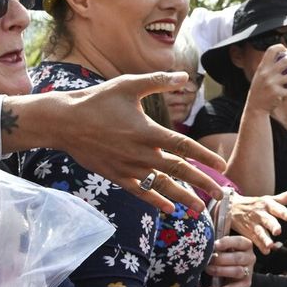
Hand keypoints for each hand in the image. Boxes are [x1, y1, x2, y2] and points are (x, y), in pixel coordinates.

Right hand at [0, 71, 228, 213]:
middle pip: (178, 171)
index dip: (204, 156)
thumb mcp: (129, 85)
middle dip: (202, 183)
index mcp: (148, 132)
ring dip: (183, 197)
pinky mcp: (116, 176)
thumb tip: (185, 77)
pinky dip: (156, 200)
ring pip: (162, 185)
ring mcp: (129, 168)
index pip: (183, 147)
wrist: (65, 122)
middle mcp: (141, 153)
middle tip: (221, 194)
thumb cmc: (98, 100)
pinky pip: (141, 191)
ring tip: (200, 208)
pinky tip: (169, 209)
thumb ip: (158, 82)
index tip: (221, 165)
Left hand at [205, 235, 254, 286]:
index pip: (239, 242)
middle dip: (220, 259)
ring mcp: (249, 271)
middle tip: (208, 260)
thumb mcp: (223, 248)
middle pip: (237, 258)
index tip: (215, 245)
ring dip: (220, 271)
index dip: (227, 243)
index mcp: (246, 245)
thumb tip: (208, 246)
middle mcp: (250, 257)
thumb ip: (218, 246)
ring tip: (208, 270)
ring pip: (237, 271)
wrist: (231, 271)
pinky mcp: (246, 284)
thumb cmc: (225, 255)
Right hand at [230, 181, 286, 252]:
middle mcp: (260, 214)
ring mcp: (254, 224)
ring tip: (270, 245)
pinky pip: (255, 241)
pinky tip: (266, 251)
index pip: (276, 207)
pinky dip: (260, 246)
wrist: (232, 208)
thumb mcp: (271, 199)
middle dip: (273, 225)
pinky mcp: (248, 233)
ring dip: (265, 239)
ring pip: (260, 232)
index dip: (283, 212)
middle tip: (278, 231)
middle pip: (268, 220)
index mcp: (267, 204)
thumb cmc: (257, 204)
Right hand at [245, 45, 286, 115]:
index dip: (280, 47)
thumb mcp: (260, 76)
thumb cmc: (260, 90)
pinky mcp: (277, 93)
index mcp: (263, 67)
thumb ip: (270, 68)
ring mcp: (272, 83)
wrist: (254, 107)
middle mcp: (267, 73)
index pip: (271, 51)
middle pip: (286, 61)